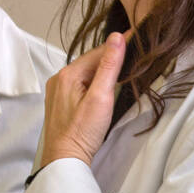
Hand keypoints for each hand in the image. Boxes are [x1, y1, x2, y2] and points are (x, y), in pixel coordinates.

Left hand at [42, 31, 128, 166]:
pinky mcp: (61, 101)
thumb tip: (116, 38)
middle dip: (110, 57)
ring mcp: (58, 91)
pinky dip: (94, 81)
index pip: (97, 53)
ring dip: (103, 69)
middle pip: (90, 62)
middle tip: (134, 48)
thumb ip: (109, 67)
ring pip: (85, 73)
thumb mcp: (101, 97)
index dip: (118, 45)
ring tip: (123, 64)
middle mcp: (58, 79)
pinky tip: (104, 85)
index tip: (136, 35)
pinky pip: (80, 84)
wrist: (65, 157)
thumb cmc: (82, 132)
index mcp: (67, 75)